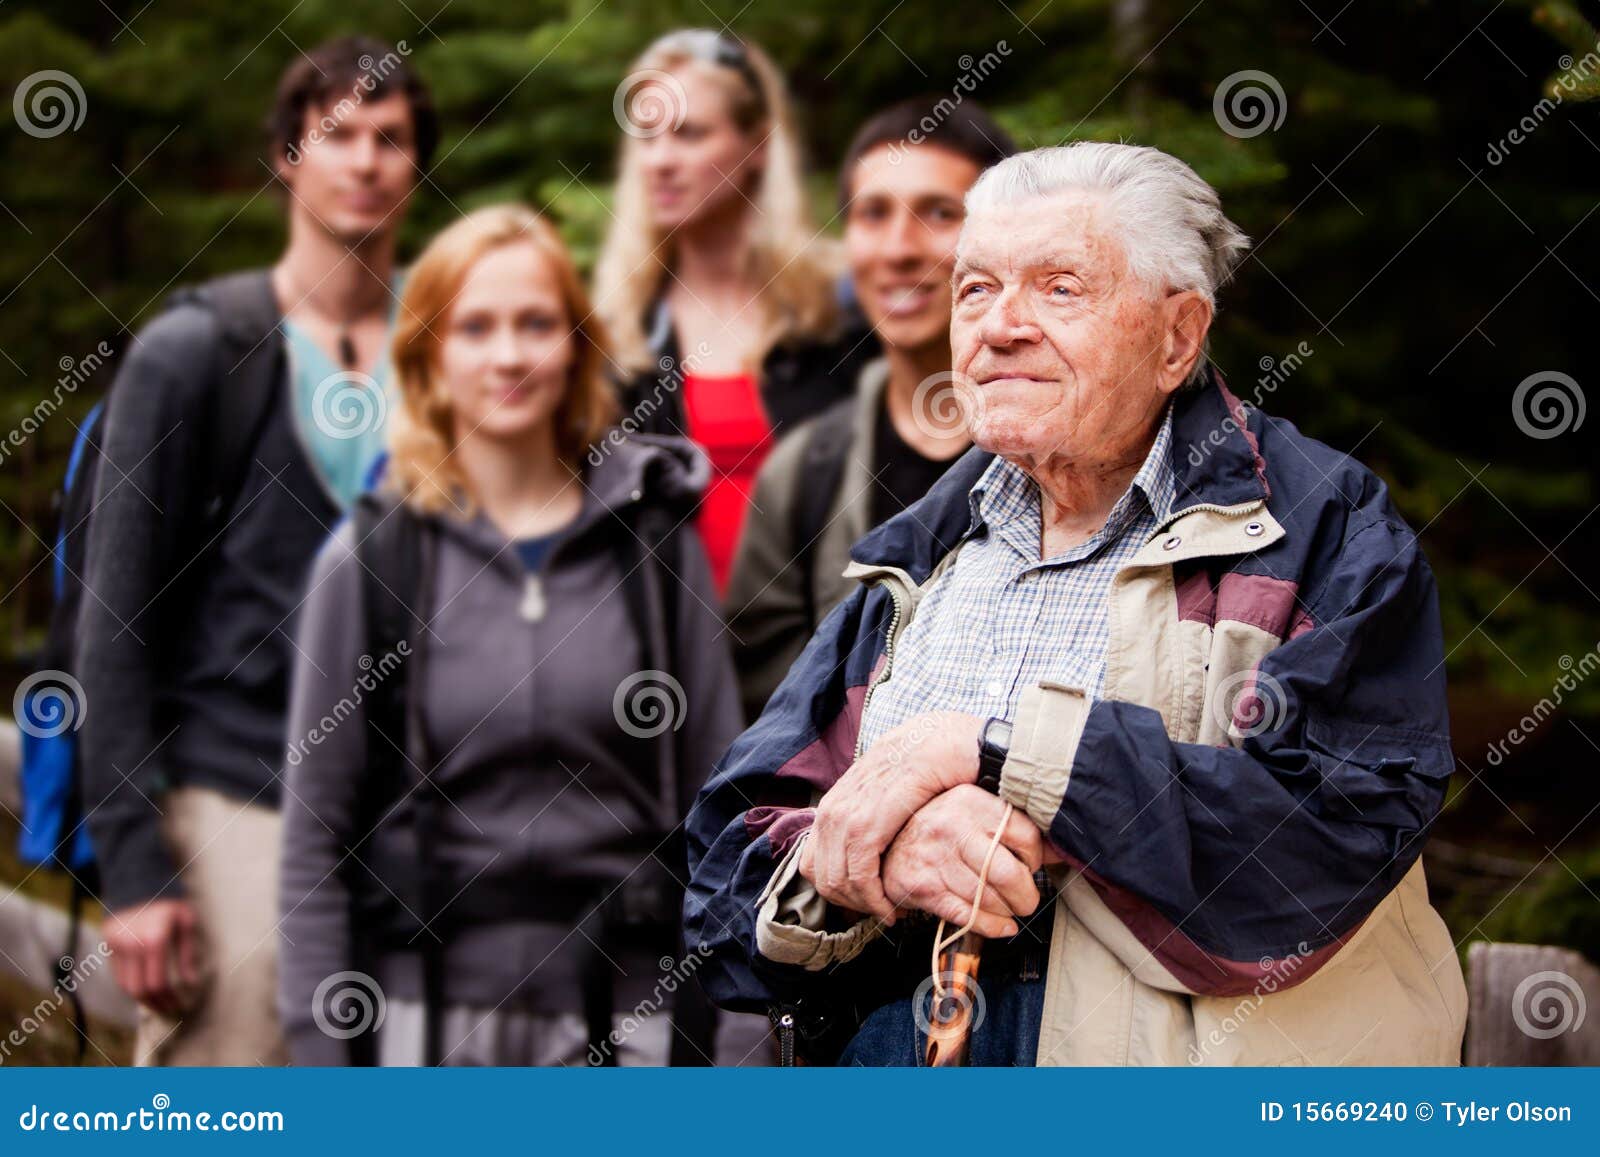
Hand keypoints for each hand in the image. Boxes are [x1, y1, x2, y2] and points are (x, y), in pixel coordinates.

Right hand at [105, 899, 202, 1016]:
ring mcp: (116, 946)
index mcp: (154, 940)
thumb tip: (191, 982)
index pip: (158, 982)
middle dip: (155, 1004)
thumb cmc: (170, 902)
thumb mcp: (186, 923)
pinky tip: (145, 989)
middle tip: (169, 1010)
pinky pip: (118, 974)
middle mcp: (132, 945)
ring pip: (125, 985)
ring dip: (141, 999)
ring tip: (158, 1003)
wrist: (139, 880)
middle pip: (139, 989)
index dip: (169, 999)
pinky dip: (130, 986)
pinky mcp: (108, 944)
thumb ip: (187, 954)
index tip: (179, 1005)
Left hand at [798, 712, 983, 921]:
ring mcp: (847, 815)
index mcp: (834, 803)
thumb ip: (871, 813)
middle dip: (849, 902)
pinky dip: (874, 899)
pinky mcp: (868, 822)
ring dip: (863, 905)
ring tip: (890, 911)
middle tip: (879, 911)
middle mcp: (833, 810)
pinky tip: (893, 907)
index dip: (836, 889)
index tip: (865, 900)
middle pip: (820, 876)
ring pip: (837, 880)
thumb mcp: (887, 791)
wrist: (945, 740)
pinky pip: (859, 875)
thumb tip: (868, 846)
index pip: (811, 862)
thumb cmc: (924, 766)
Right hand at [882, 785, 1043, 937]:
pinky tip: (1001, 926)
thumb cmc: (939, 828)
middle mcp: (953, 826)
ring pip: (990, 898)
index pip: (1024, 836)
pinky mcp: (923, 887)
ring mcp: (936, 858)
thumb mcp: (973, 812)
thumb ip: (1012, 827)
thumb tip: (1059, 850)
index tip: (1029, 867)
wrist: (884, 843)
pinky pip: (968, 915)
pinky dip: (992, 927)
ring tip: (1010, 911)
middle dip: (1026, 896)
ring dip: (1008, 912)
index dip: (1035, 860)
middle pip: (1009, 873)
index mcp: (972, 801)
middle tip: (1026, 900)